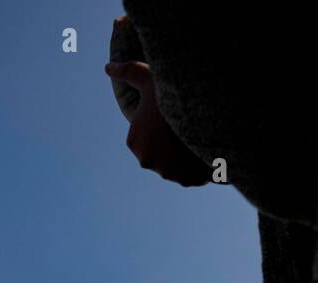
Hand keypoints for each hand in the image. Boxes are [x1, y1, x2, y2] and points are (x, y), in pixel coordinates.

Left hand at [104, 61, 210, 186]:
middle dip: (175, 144)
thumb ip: (127, 72)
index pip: (149, 135)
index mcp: (134, 141)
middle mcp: (146, 160)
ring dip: (189, 157)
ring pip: (180, 165)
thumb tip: (107, 68)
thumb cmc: (171, 91)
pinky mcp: (188, 180)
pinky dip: (203, 168)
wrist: (201, 108)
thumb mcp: (147, 76)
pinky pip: (196, 176)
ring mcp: (167, 172)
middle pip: (164, 152)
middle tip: (190, 125)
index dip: (163, 124)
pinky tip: (210, 153)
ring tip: (201, 138)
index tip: (176, 115)